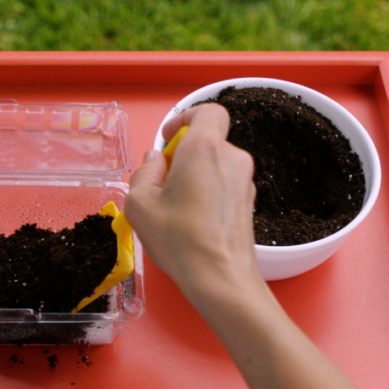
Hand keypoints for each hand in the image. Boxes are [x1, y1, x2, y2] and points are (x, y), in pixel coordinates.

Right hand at [125, 103, 263, 308]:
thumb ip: (143, 173)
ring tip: (173, 208)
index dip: (185, 117)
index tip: (167, 139)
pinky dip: (206, 192)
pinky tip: (190, 221)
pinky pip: (223, 184)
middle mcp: (231, 158)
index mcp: (205, 148)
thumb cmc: (180, 240)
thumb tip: (155, 161)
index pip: (208, 110)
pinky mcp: (248, 202)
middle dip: (182, 155)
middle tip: (160, 183)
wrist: (221, 279)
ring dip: (193, 176)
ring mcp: (245, 181)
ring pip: (214, 164)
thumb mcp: (140, 204)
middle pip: (207, 141)